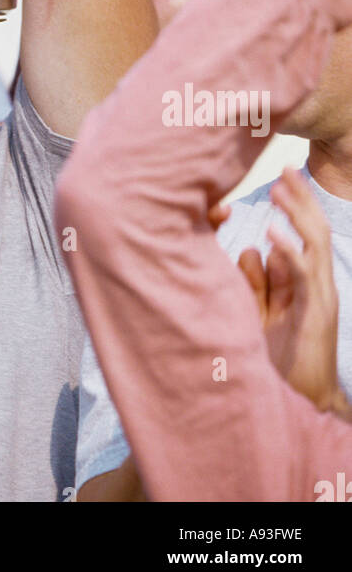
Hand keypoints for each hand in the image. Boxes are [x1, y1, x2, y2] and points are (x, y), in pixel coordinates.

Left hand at [237, 168, 343, 411]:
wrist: (302, 404)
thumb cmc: (281, 360)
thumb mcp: (262, 313)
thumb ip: (258, 283)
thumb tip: (251, 249)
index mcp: (307, 281)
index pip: (304, 232)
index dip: (293, 206)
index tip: (276, 180)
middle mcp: (318, 284)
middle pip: (313, 230)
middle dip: (299, 198)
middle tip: (283, 168)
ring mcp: (321, 298)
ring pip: (314, 245)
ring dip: (297, 215)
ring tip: (278, 190)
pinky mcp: (316, 315)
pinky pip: (305, 277)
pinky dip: (290, 252)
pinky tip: (272, 234)